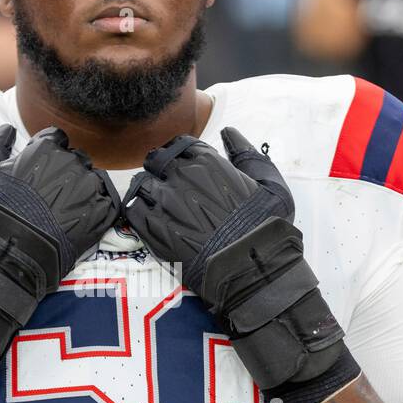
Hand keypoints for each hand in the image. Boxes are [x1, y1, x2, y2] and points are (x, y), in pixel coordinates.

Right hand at [0, 125, 120, 400]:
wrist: (6, 258)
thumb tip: (7, 130)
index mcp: (45, 150)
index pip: (54, 140)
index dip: (47, 155)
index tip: (40, 172)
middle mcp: (72, 164)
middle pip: (76, 160)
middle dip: (65, 173)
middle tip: (50, 198)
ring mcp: (90, 190)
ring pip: (93, 181)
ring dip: (83, 191)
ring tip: (65, 213)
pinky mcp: (102, 216)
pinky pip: (107, 204)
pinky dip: (96, 210)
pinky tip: (80, 222)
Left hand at [123, 128, 359, 402]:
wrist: (253, 270)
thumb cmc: (267, 228)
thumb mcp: (270, 183)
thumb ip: (246, 153)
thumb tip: (230, 132)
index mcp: (207, 162)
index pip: (180, 145)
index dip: (180, 156)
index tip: (184, 168)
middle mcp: (181, 177)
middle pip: (156, 162)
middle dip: (160, 170)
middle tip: (169, 187)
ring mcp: (164, 204)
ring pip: (142, 186)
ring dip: (148, 192)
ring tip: (158, 206)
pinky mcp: (154, 232)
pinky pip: (133, 213)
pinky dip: (137, 214)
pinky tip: (148, 222)